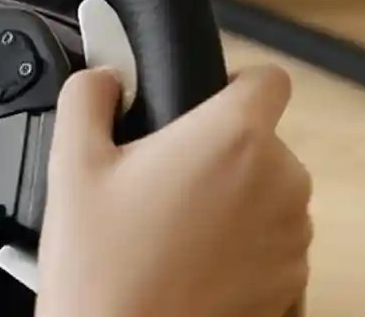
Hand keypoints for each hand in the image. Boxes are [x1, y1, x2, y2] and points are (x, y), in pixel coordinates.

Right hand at [37, 66, 311, 316]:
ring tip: (172, 232)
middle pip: (262, 144)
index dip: (236, 85)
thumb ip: (88, 94)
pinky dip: (242, 251)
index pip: (269, 78)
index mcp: (233, 137)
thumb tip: (104, 78)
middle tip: (162, 184)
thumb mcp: (72, 161)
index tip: (205, 106)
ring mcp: (292, 239)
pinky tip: (192, 266)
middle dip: (219, 156)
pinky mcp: (292, 285)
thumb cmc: (102, 266)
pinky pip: (271, 247)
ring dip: (233, 205)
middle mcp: (279, 182)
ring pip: (268, 196)